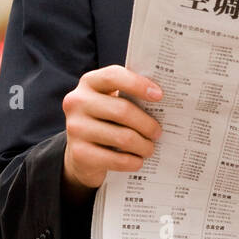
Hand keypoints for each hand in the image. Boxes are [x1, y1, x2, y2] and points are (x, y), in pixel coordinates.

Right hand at [62, 64, 162, 192]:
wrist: (80, 152)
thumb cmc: (105, 120)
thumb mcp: (112, 102)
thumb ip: (130, 96)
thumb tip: (163, 101)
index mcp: (89, 82)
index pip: (114, 76)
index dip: (138, 84)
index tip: (159, 95)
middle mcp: (76, 102)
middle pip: (122, 111)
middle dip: (147, 124)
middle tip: (158, 132)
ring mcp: (75, 128)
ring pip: (122, 137)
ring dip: (143, 145)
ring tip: (150, 148)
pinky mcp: (78, 153)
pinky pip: (116, 159)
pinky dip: (133, 161)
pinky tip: (138, 161)